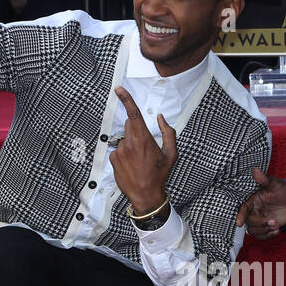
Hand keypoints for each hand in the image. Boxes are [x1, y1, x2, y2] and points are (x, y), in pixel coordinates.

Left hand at [109, 86, 177, 210]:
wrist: (145, 195)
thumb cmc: (160, 175)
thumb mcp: (172, 154)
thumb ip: (169, 132)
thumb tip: (160, 118)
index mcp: (144, 139)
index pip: (133, 114)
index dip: (126, 99)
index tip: (119, 89)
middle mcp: (129, 143)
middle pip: (129, 125)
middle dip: (136, 131)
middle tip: (144, 147)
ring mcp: (120, 151)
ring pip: (124, 139)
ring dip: (131, 145)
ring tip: (139, 161)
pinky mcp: (113, 159)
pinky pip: (118, 150)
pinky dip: (124, 155)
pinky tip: (132, 165)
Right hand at [236, 168, 285, 237]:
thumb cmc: (283, 189)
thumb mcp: (275, 183)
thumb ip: (265, 180)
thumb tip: (256, 170)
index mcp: (253, 200)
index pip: (243, 209)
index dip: (240, 216)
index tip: (239, 223)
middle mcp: (254, 211)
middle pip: (249, 222)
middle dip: (260, 224)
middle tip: (274, 221)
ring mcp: (259, 220)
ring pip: (253, 231)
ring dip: (265, 230)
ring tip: (277, 225)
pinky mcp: (265, 227)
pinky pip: (261, 236)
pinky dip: (268, 236)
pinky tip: (277, 230)